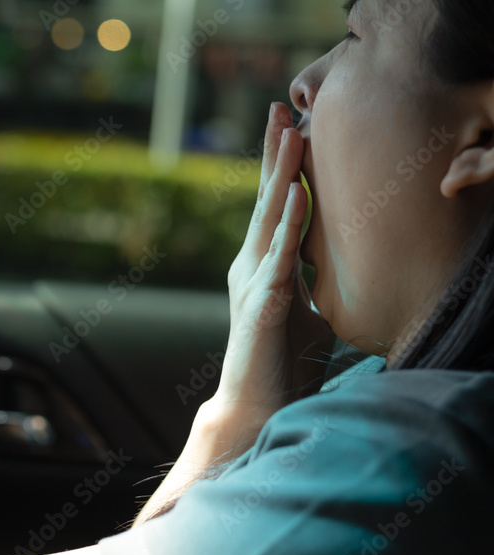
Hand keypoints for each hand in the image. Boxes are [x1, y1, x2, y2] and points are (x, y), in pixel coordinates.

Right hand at [216, 103, 334, 429]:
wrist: (256, 407)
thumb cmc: (282, 365)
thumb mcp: (306, 315)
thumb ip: (315, 286)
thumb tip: (343, 271)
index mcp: (261, 266)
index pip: (274, 208)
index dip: (282, 168)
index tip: (290, 128)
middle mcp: (250, 266)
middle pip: (265, 200)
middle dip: (273, 153)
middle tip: (279, 108)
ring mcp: (252, 282)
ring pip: (269, 218)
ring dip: (280, 175)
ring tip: (289, 135)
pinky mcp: (261, 304)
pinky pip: (277, 257)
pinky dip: (287, 224)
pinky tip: (294, 195)